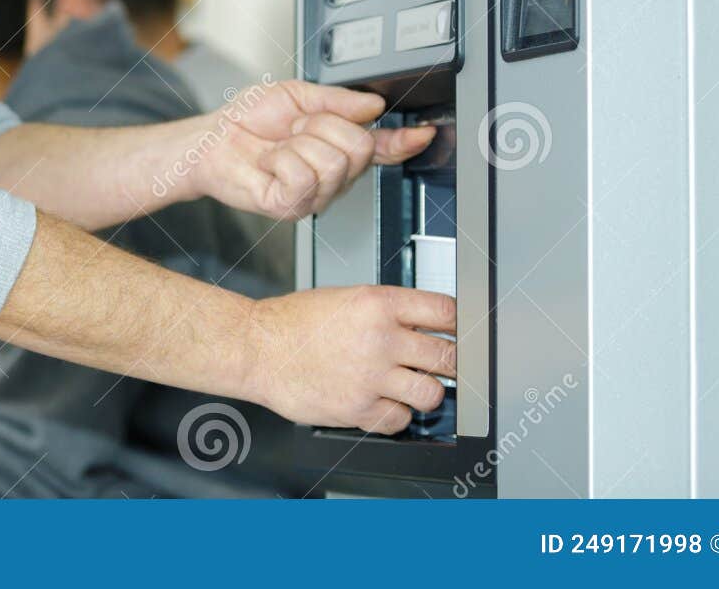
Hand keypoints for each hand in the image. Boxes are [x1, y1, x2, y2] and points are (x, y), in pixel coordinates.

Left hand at [191, 80, 434, 219]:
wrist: (211, 141)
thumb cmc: (247, 121)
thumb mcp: (296, 96)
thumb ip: (337, 100)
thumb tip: (374, 105)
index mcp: (338, 145)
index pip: (383, 147)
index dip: (406, 141)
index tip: (425, 133)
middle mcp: (333, 174)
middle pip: (359, 146)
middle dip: (322, 124)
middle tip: (295, 127)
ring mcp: (315, 194)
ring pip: (332, 160)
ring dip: (297, 140)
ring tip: (280, 145)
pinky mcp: (292, 206)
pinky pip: (303, 175)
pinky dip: (280, 157)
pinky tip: (270, 162)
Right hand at [246, 284, 456, 432]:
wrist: (257, 348)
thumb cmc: (293, 323)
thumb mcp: (345, 298)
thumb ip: (385, 311)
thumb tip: (422, 326)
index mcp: (377, 303)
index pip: (445, 312)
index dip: (459, 324)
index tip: (461, 332)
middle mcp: (379, 338)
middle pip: (448, 357)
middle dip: (452, 363)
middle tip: (447, 365)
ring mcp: (370, 376)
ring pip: (432, 394)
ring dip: (427, 392)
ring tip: (413, 386)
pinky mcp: (359, 409)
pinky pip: (401, 420)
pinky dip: (397, 415)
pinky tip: (384, 402)